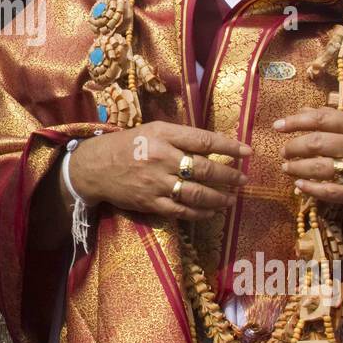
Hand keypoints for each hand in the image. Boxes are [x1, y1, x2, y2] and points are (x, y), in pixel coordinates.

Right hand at [67, 120, 251, 221]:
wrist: (95, 167)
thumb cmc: (127, 145)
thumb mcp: (153, 130)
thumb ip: (181, 137)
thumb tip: (214, 146)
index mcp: (164, 135)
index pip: (203, 140)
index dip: (229, 145)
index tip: (247, 151)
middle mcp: (162, 158)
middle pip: (205, 168)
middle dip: (229, 176)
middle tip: (243, 180)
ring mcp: (156, 183)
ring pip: (197, 193)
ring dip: (219, 198)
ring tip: (232, 199)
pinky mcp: (151, 203)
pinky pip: (182, 211)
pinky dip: (200, 213)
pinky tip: (212, 212)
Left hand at [276, 107, 342, 226]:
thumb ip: (333, 120)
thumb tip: (302, 110)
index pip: (322, 119)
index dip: (296, 121)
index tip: (277, 126)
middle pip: (317, 142)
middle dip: (293, 147)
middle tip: (283, 151)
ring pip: (319, 167)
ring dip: (297, 167)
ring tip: (286, 167)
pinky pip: (328, 191)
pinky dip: (309, 188)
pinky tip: (299, 185)